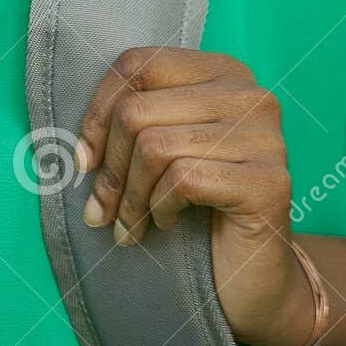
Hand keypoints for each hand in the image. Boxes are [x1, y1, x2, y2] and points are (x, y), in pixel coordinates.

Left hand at [73, 47, 314, 345]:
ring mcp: (265, 136)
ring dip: (130, 198)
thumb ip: (130, 127)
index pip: (137, 65)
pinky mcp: (268, 181)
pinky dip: (160, 207)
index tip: (84, 161)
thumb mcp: (160, 154)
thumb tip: (77, 150)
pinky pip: (183, 179)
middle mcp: (249, 95)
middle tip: (100, 211)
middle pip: (138, 110)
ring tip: (129, 226)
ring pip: (154, 147)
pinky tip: (168, 222)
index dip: (97, 112)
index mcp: (221, 72)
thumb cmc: (199, 210)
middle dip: (109, 169)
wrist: (253, 281)